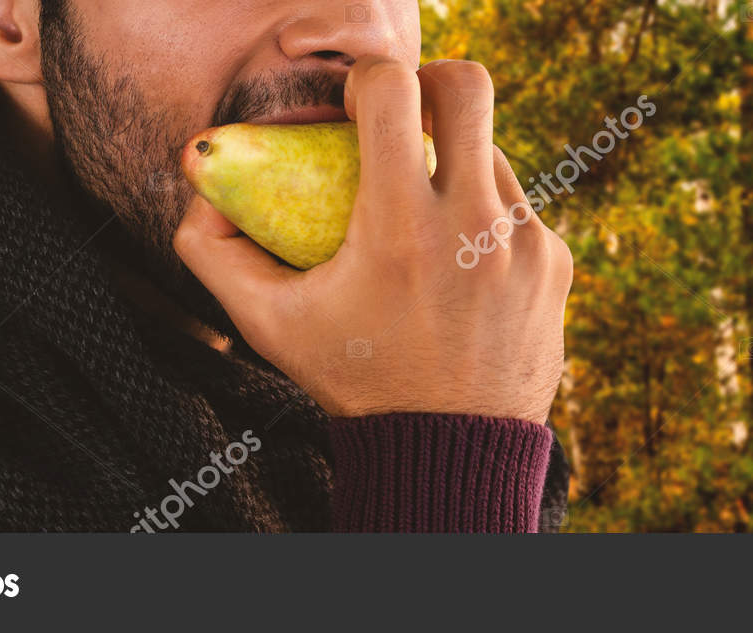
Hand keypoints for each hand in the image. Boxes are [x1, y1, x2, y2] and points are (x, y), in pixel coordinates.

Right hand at [173, 57, 570, 422]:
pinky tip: (459, 266)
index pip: (393, 90)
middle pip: (467, 86)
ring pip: (493, 152)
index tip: (356, 108)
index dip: (368, 80)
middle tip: (405, 117)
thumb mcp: (269, 325)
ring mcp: (525, 241)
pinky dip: (485, 218)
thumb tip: (197, 190)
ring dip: (456, 164)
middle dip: (430, 85)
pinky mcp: (555, 263)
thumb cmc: (352, 381)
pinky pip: (519, 207)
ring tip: (424, 213)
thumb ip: (214, 253)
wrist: (448, 453)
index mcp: (400, 228)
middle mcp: (474, 224)